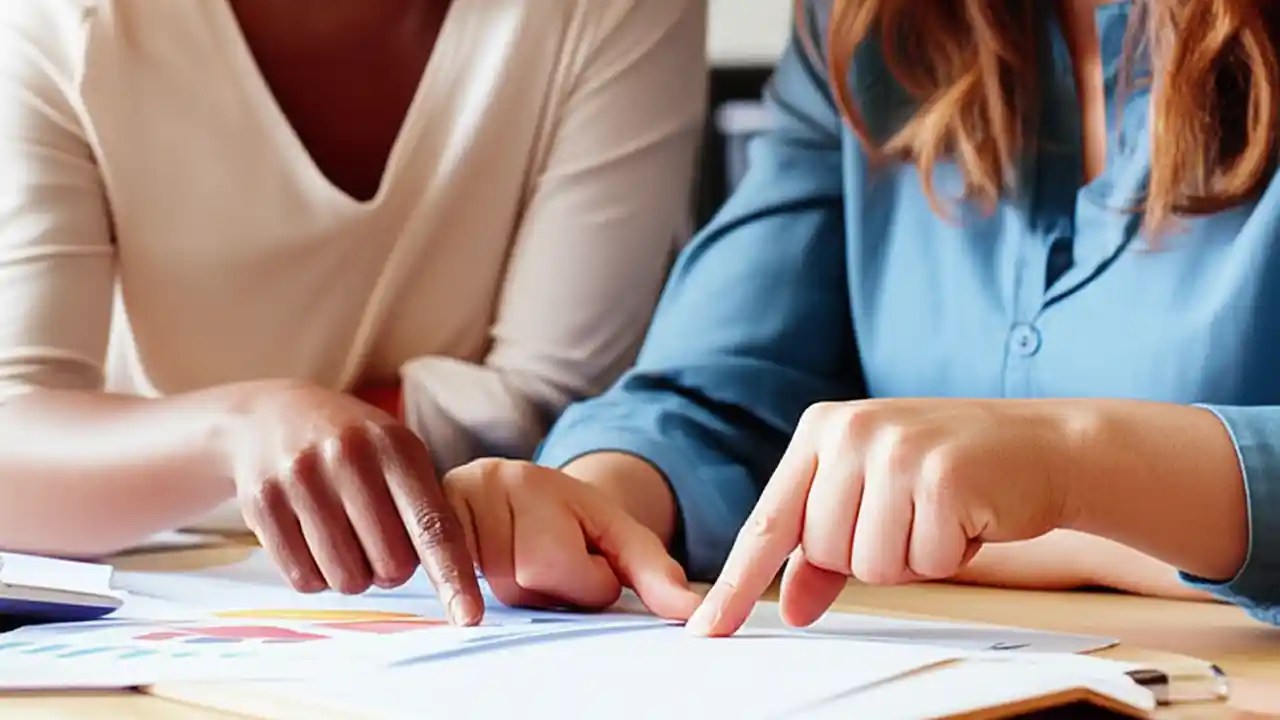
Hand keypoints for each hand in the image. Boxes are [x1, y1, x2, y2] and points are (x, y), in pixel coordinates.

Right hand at [223, 381, 482, 624]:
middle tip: (376, 537)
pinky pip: (304, 580)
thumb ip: (426, 505)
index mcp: (395, 447)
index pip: (433, 526)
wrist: (270, 416)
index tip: (469, 617)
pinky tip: (311, 538)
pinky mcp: (262, 504)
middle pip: (392, 567)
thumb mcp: (396, 452)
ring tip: (343, 535)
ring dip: (353, 574)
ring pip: (347, 580)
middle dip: (391, 569)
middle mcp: (349, 458)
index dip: (453, 576)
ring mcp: (302, 480)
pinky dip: (316, 574)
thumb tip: (453, 575)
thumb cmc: (354, 447)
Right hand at [442, 459, 700, 619]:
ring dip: (526, 589)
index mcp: (533, 486)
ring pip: (507, 597)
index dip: (591, 576)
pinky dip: (485, 593)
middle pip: (537, 589)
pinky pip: (464, 592)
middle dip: (557, 583)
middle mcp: (483, 491)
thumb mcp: (617, 530)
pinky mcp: (423, 533)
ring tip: (520, 552)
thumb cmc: (568, 514)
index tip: (579, 547)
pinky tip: (485, 571)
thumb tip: (694, 614)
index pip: (576, 576)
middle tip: (548, 548)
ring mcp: (445, 512)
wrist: (513, 490)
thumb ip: (655, 572)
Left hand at [687, 399, 1080, 635]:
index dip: (737, 583)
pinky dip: (952, 554)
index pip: (768, 520)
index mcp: (822, 429)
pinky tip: (970, 515)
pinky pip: (925, 561)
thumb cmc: (950, 473)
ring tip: (940, 515)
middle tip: (912, 518)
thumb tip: (789, 605)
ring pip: (871, 564)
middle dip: (872, 554)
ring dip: (913, 557)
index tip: (706, 630)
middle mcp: (850, 431)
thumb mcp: (874, 495)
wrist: (1043, 445)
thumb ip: (824, 548)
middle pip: (825, 552)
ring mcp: (895, 450)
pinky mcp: (942, 475)